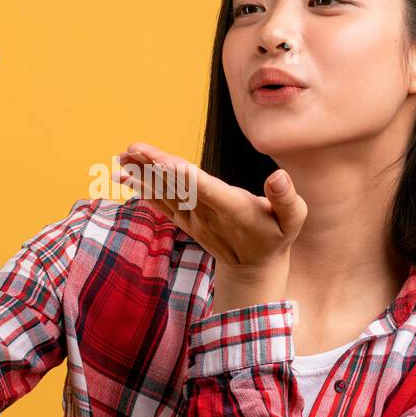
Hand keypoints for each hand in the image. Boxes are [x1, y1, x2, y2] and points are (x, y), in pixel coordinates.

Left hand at [112, 142, 306, 312]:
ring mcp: (194, 220)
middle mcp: (208, 215)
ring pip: (166, 193)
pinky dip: (144, 189)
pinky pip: (161, 204)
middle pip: (179, 187)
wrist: (255, 269)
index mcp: (234, 210)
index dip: (186, 176)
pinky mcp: (186, 222)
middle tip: (132, 148)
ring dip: (143, 175)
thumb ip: (287, 198)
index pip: (206, 189)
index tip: (165, 162)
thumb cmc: (276, 236)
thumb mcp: (293, 219)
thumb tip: (279, 176)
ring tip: (122, 156)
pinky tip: (128, 175)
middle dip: (156, 167)